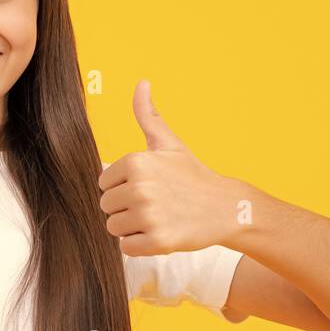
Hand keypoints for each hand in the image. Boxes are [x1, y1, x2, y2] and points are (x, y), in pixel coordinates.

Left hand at [98, 80, 241, 255]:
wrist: (226, 208)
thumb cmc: (192, 175)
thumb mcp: (169, 143)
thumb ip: (148, 115)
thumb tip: (141, 82)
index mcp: (136, 161)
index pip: (103, 184)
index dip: (123, 187)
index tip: (149, 186)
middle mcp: (140, 187)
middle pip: (106, 207)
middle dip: (126, 209)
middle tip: (155, 204)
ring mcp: (148, 215)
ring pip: (114, 228)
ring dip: (132, 228)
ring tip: (158, 218)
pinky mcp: (157, 241)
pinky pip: (126, 248)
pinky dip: (141, 245)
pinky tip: (161, 233)